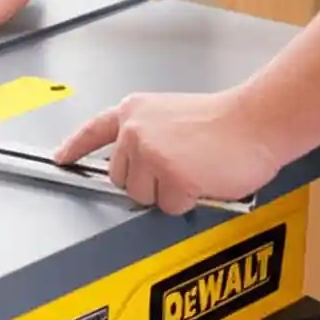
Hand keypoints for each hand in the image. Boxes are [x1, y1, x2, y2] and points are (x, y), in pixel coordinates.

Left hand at [52, 90, 282, 214]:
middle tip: (180, 165)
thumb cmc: (225, 121)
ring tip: (194, 169)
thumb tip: (134, 165)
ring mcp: (150, 153)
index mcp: (134, 112)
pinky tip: (203, 179)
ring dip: (168, 193)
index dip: (75, 147)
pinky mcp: (169, 175)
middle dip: (147, 181)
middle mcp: (134, 130)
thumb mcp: (171, 116)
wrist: (258, 121)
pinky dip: (189, 201)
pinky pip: (170, 208)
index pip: (94, 130)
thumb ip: (147, 135)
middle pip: (120, 177)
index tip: (61, 158)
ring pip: (143, 196)